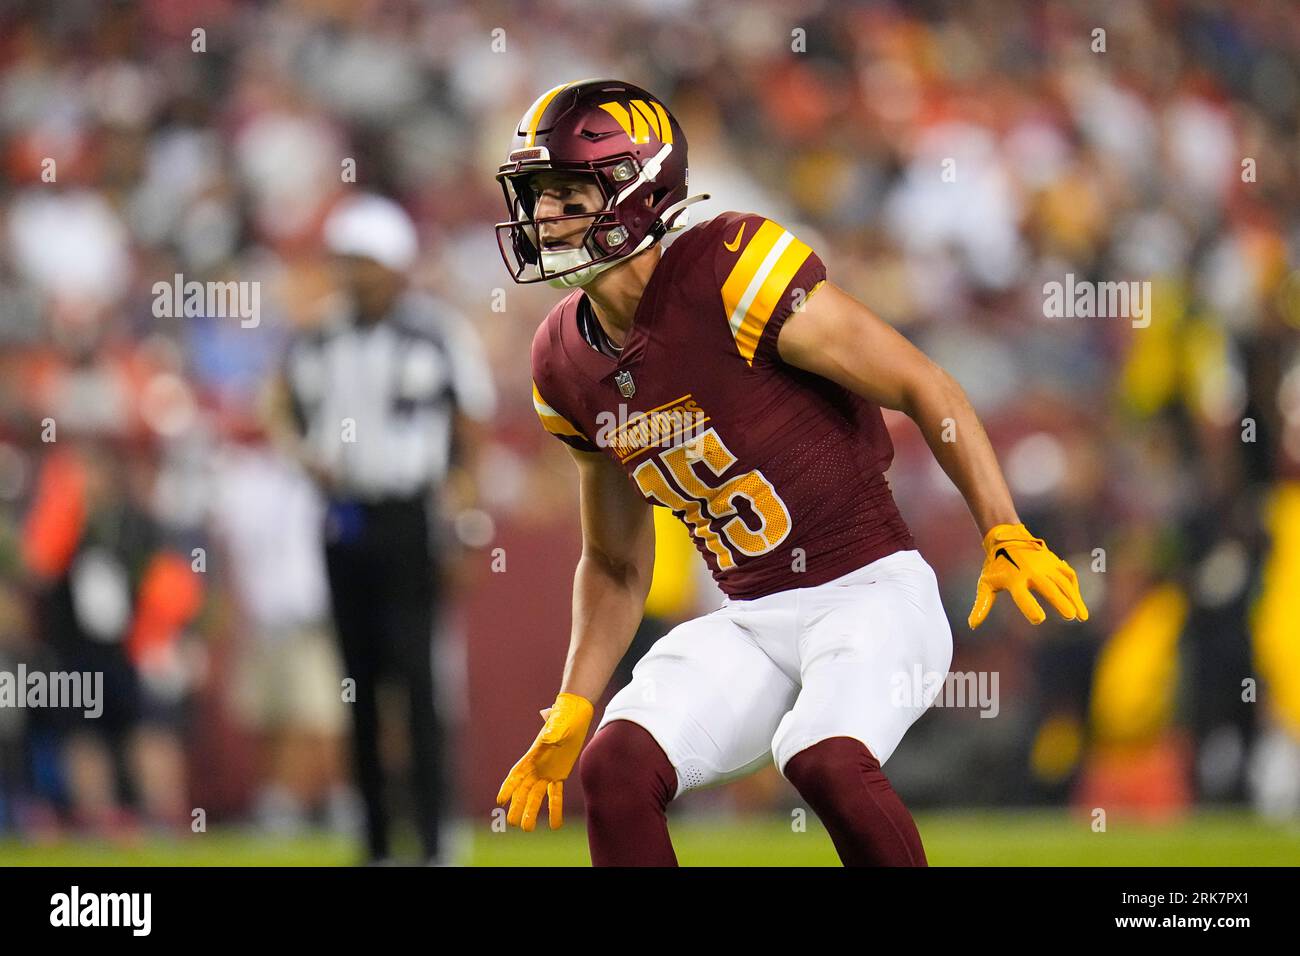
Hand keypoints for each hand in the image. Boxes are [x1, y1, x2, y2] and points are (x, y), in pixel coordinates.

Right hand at [496, 692, 593, 830]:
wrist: (574, 714)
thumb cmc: (564, 715)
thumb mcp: (559, 722)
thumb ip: (552, 729)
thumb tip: (547, 733)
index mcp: (533, 754)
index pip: (516, 774)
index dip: (508, 787)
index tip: (500, 801)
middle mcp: (536, 766)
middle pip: (523, 789)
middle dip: (517, 806)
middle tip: (511, 823)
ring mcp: (546, 771)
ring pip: (536, 795)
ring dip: (531, 811)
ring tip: (527, 829)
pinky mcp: (559, 774)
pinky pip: (555, 794)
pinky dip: (554, 809)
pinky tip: (554, 825)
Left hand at [968, 523, 1088, 627]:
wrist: (1007, 539)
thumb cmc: (996, 566)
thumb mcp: (986, 584)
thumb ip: (982, 605)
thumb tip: (972, 625)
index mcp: (1013, 579)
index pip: (1022, 596)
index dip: (1029, 607)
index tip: (1038, 619)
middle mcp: (1031, 572)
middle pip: (1048, 588)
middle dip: (1059, 601)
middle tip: (1069, 616)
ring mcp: (1045, 566)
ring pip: (1063, 582)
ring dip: (1073, 598)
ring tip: (1081, 616)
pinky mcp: (1054, 562)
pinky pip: (1068, 575)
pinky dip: (1075, 588)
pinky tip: (1079, 602)